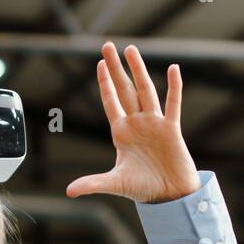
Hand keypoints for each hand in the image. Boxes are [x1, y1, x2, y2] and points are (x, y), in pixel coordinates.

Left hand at [66, 42, 200, 204]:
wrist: (170, 196)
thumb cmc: (143, 188)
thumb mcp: (114, 183)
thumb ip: (92, 183)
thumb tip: (69, 192)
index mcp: (122, 132)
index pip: (110, 102)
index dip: (105, 83)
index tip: (99, 64)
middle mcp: (137, 124)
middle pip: (125, 89)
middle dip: (116, 68)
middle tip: (108, 46)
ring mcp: (154, 124)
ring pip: (145, 91)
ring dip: (138, 70)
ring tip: (131, 49)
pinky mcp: (171, 130)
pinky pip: (173, 104)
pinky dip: (174, 87)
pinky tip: (172, 69)